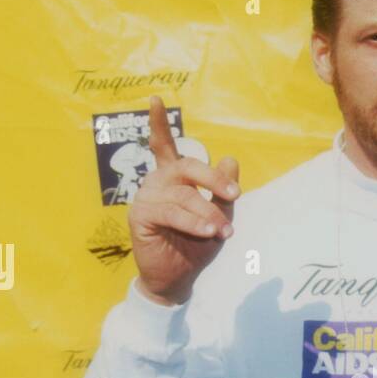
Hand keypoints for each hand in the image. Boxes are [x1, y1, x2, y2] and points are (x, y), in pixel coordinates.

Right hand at [128, 95, 240, 305]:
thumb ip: (222, 191)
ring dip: (208, 213)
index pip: (164, 146)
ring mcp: (146, 197)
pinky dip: (193, 222)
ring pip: (183, 194)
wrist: (178, 279)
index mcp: (172, 179)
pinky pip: (171, 212)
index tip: (155, 98)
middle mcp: (156, 182)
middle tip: (235, 193)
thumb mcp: (218, 218)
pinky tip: (208, 233)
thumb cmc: (195, 247)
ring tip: (222, 232)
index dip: (159, 123)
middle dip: (214, 179)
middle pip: (186, 166)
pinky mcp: (141, 215)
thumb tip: (230, 158)